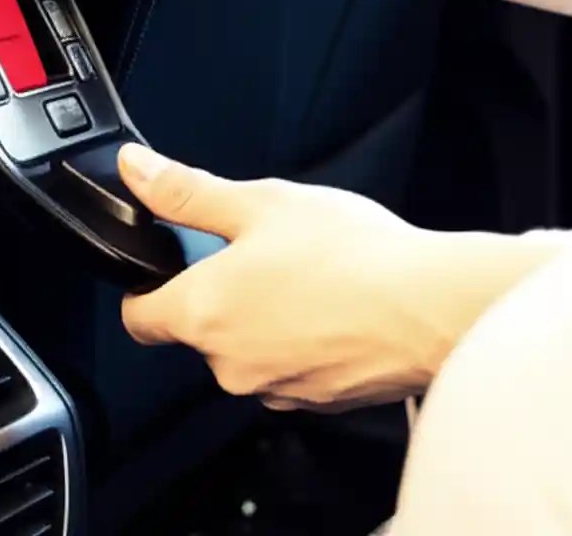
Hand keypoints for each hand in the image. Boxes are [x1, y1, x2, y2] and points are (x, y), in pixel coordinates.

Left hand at [115, 143, 570, 411]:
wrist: (435, 309)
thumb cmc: (353, 256)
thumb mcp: (260, 202)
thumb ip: (187, 191)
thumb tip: (135, 170)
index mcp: (201, 314)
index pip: (138, 318)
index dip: (146, 288)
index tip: (170, 268)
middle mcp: (228, 364)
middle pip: (199, 331)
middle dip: (222, 295)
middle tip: (264, 255)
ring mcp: (275, 389)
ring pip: (248, 351)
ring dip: (264, 320)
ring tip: (309, 279)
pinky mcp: (319, 402)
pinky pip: (292, 370)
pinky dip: (303, 344)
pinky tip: (336, 309)